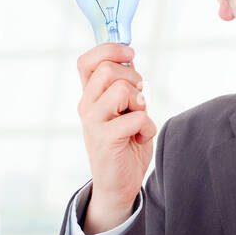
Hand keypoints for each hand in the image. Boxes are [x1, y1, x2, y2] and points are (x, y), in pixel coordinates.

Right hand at [76, 42, 155, 232]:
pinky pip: (136, 118)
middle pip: (108, 69)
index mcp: (90, 96)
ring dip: (141, 104)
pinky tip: (141, 137)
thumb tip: (130, 56)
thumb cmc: (126, 145)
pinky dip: (148, 127)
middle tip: (139, 99)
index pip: (87, 60)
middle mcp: (87, 106)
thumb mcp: (127, 110)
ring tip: (139, 119)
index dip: (109, 49)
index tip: (130, 54)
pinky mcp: (105, 139)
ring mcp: (93, 122)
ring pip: (122, 89)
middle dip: (134, 78)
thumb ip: (126, 86)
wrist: (119, 185)